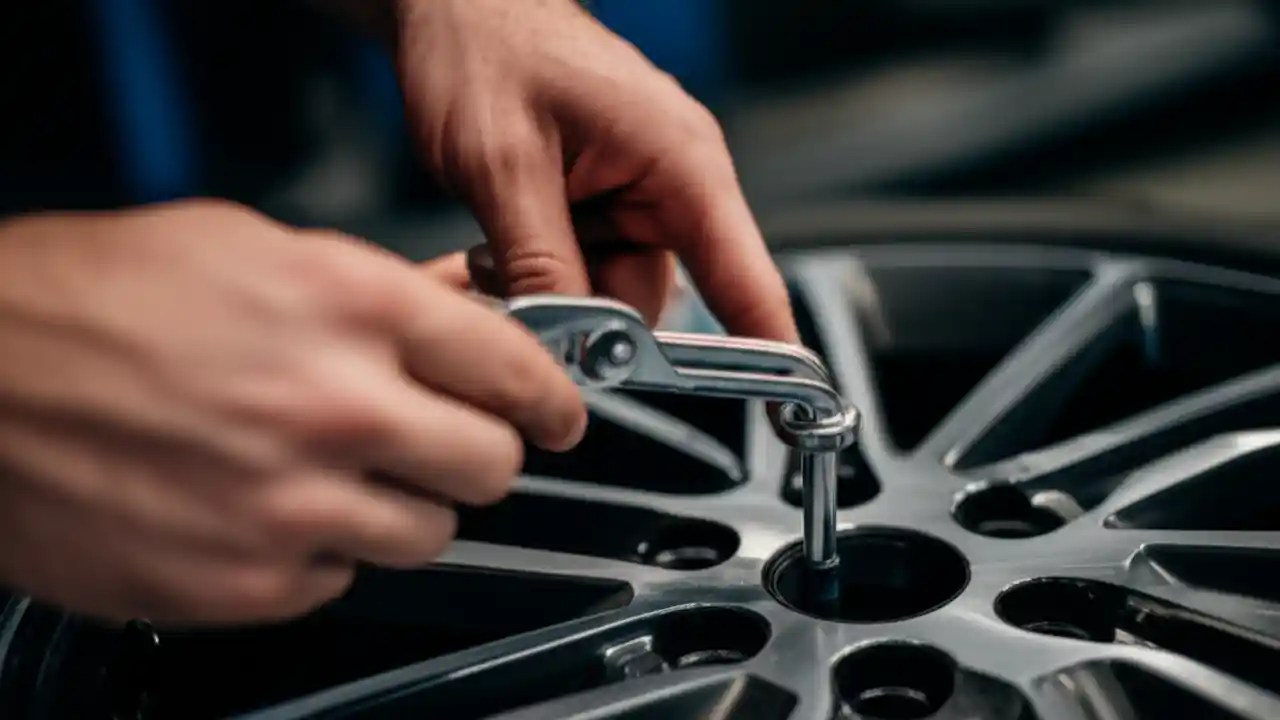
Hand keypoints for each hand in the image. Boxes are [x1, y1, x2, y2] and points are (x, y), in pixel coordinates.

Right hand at [0, 200, 584, 623]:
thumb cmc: (95, 297)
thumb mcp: (255, 249)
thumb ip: (382, 290)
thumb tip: (468, 312)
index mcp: (348, 307)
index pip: (513, 364)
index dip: (552, 394)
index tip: (559, 413)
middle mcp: (334, 408)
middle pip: (493, 465)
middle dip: (483, 453)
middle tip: (450, 442)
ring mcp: (295, 506)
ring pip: (432, 535)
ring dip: (407, 507)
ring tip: (338, 471)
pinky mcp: (251, 582)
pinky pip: (343, 578)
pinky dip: (325, 549)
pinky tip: (270, 506)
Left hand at [394, 0, 797, 339]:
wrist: (456, 9)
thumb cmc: (488, 49)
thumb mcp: (503, 165)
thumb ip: (542, 263)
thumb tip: (567, 346)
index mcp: (678, 161)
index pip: (743, 273)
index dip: (766, 344)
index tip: (788, 402)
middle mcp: (672, 181)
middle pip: (657, 300)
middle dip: (589, 309)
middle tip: (523, 277)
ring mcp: (639, 192)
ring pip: (613, 292)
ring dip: (556, 285)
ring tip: (506, 231)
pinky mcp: (606, 201)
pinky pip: (588, 267)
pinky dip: (547, 267)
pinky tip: (513, 227)